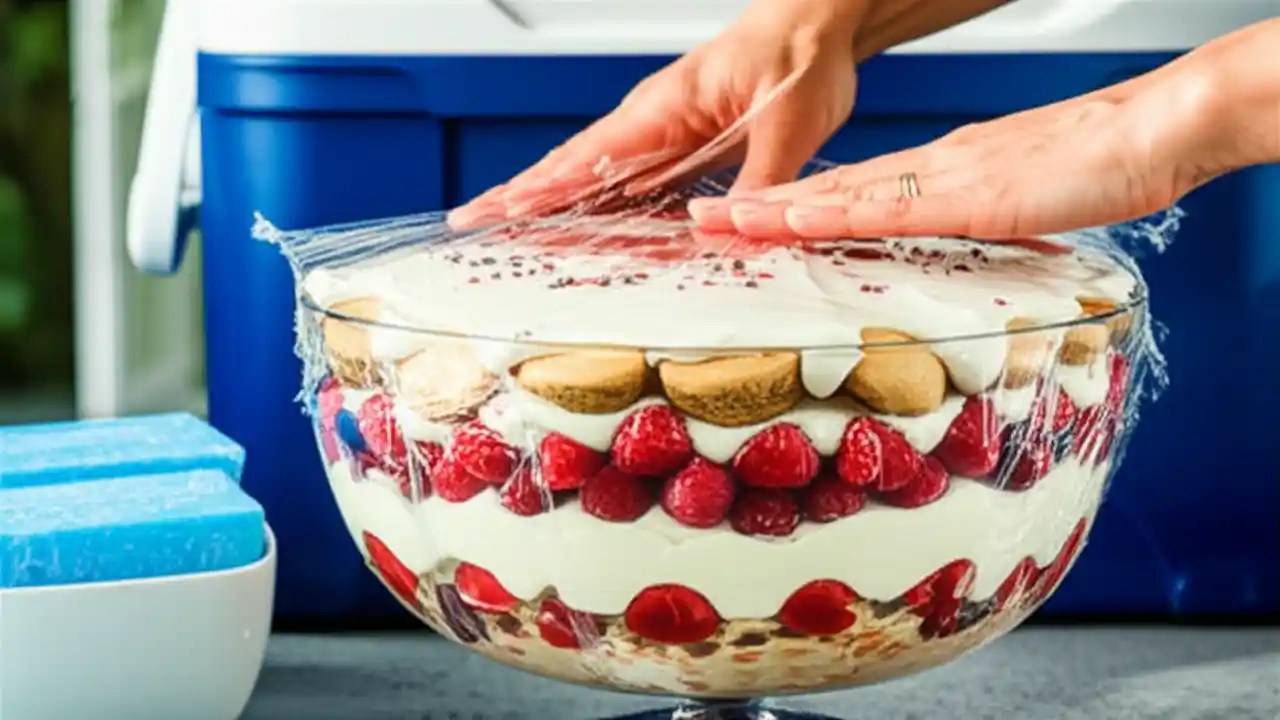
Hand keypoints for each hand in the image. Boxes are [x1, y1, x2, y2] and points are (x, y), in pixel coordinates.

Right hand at [447, 0, 860, 228]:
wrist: (817, 26)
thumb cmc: (800, 55)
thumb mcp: (789, 123)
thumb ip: (755, 181)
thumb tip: (724, 231)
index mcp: (664, 107)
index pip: (585, 154)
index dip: (537, 188)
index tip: (493, 210)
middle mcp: (652, 120)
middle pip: (570, 165)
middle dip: (518, 196)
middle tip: (470, 223)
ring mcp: (661, 133)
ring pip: (592, 175)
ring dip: (547, 204)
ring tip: (504, 231)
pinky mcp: (679, 145)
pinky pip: (627, 182)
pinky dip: (594, 205)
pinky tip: (580, 228)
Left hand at [687, 90, 1193, 239]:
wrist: (1156, 131)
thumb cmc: (1103, 166)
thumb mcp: (1024, 207)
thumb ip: (984, 225)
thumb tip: (961, 250)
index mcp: (942, 177)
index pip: (854, 197)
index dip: (796, 210)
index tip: (749, 223)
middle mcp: (931, 172)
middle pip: (831, 193)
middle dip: (764, 209)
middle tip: (704, 221)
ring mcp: (945, 180)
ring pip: (844, 196)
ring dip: (779, 211)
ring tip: (722, 222)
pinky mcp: (970, 194)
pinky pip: (890, 206)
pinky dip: (837, 213)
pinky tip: (796, 220)